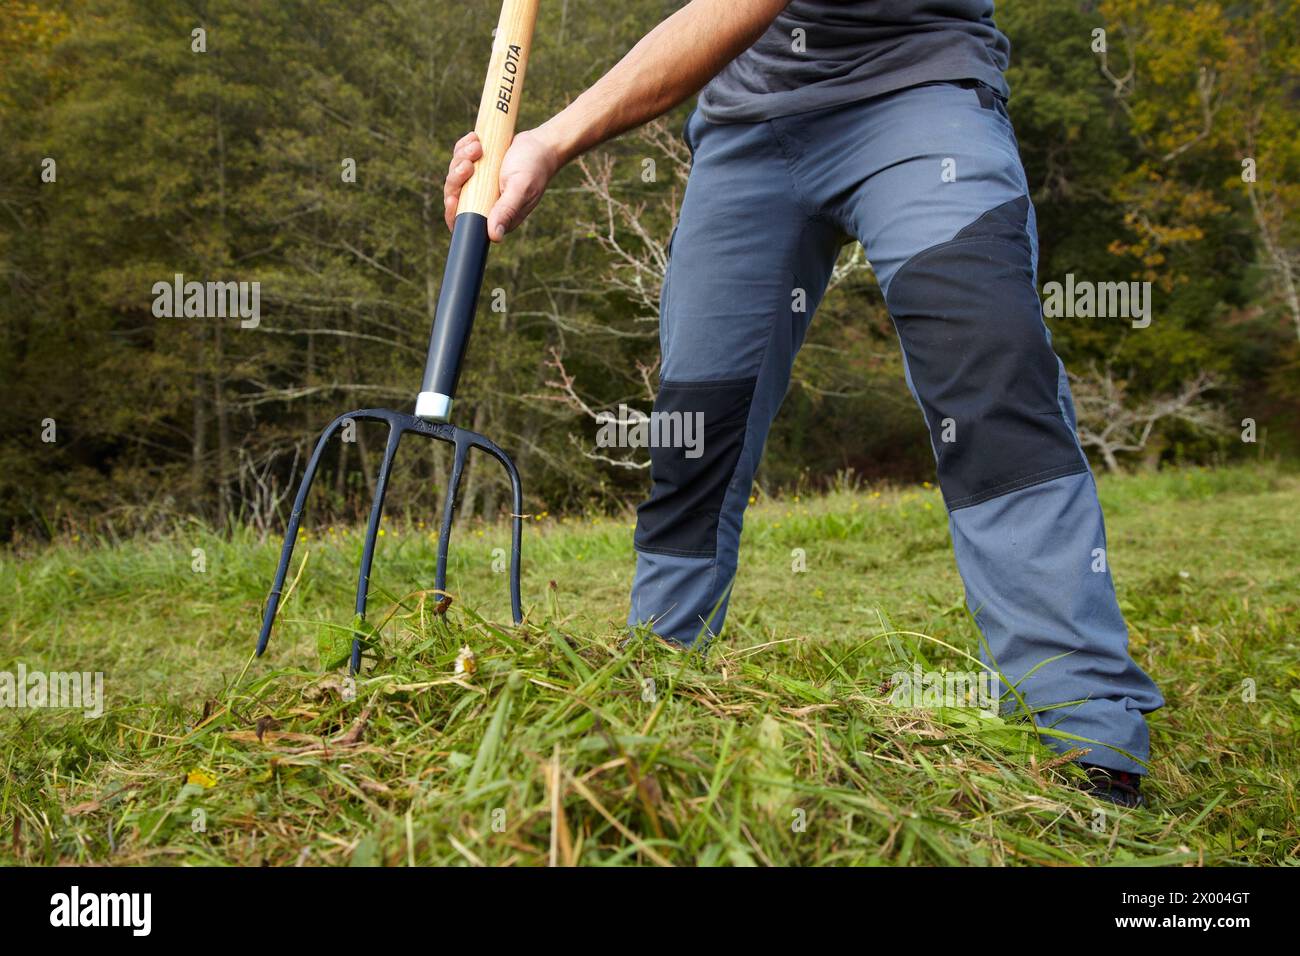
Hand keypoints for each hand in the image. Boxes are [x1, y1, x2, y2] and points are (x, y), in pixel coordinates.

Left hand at [443, 127, 560, 240]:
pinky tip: (475, 139)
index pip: (466, 221)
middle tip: (469, 163)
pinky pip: (460, 158)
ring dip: (461, 158)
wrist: (541, 145)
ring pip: (454, 175)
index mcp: (495, 215)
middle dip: (457, 177)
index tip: (454, 196)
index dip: (454, 212)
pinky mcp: (477, 168)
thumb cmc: (534, 168)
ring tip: (478, 146)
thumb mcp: (520, 189)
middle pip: (455, 195)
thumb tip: (495, 237)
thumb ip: (506, 211)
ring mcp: (479, 185)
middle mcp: (485, 202)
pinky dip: (463, 147)